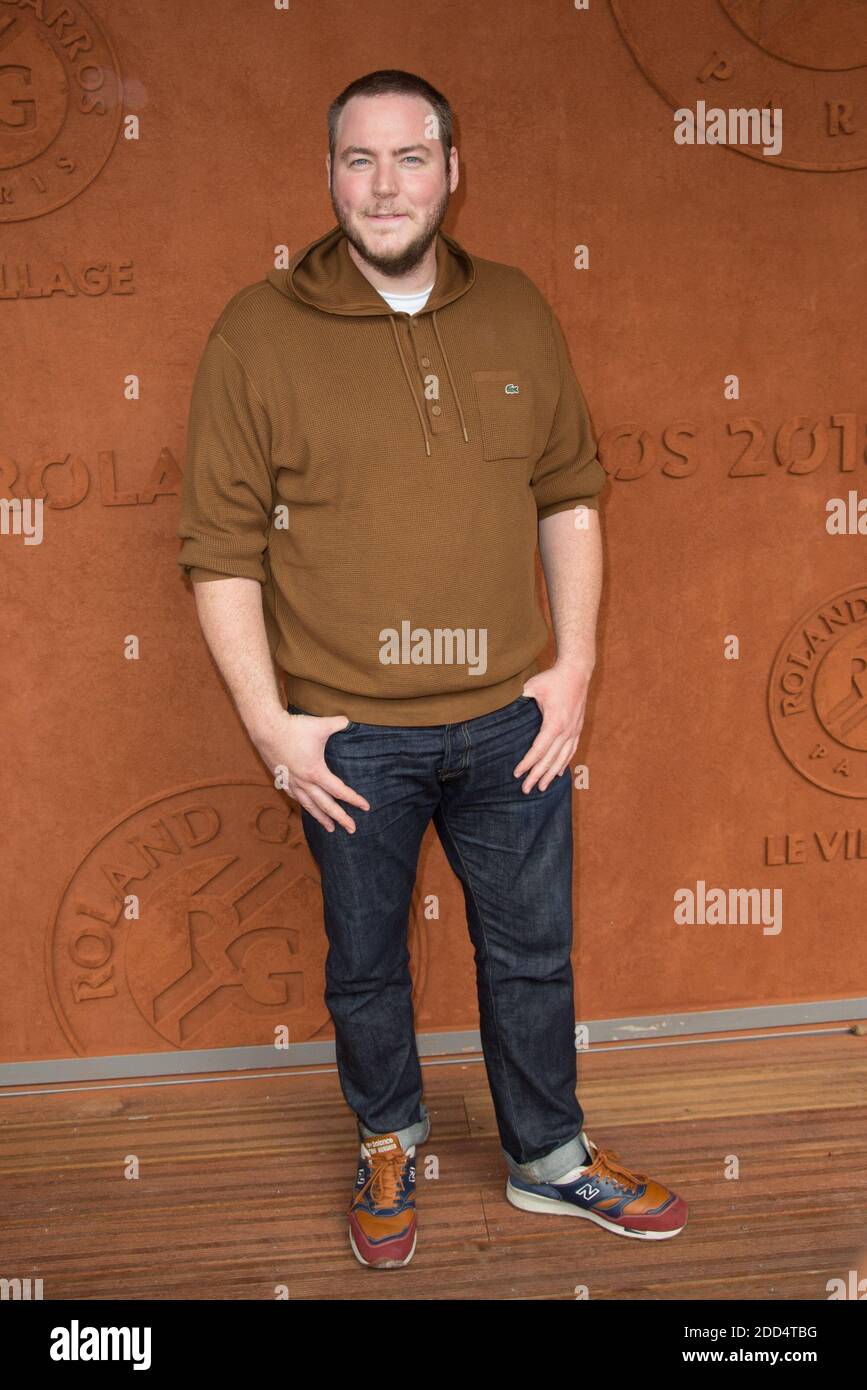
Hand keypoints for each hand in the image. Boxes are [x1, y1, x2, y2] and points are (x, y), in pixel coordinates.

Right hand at [253, 710, 369, 832]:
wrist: (266, 729)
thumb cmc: (294, 728)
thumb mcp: (321, 725)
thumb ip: (339, 723)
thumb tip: (351, 720)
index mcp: (316, 772)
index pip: (339, 791)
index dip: (354, 799)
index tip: (365, 807)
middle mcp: (304, 782)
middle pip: (326, 805)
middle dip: (340, 818)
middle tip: (352, 829)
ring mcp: (292, 782)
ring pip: (309, 805)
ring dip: (321, 818)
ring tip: (330, 828)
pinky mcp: (282, 778)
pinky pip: (296, 797)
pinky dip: (304, 805)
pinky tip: (307, 808)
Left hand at [513, 659, 593, 792]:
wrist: (577, 671)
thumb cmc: (552, 679)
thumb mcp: (532, 686)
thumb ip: (518, 698)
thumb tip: (496, 704)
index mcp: (554, 723)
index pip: (539, 749)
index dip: (528, 763)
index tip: (517, 773)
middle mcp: (566, 730)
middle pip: (550, 759)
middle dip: (537, 775)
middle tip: (526, 789)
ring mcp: (574, 731)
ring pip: (562, 758)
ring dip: (550, 774)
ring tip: (541, 787)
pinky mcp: (577, 729)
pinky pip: (571, 751)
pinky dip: (564, 764)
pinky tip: (558, 773)